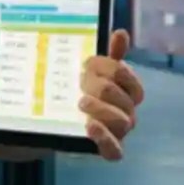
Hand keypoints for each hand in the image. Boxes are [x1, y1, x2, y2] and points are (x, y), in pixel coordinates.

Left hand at [80, 29, 144, 160]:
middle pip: (125, 99)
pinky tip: (89, 126)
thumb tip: (121, 33)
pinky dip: (104, 138)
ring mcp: (119, 131)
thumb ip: (108, 55)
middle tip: (81, 83)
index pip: (129, 78)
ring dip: (102, 110)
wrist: (54, 120)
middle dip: (103, 89)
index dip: (112, 70)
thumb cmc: (82, 90)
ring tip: (81, 102)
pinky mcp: (107, 149)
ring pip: (122, 122)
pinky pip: (115, 151)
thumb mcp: (91, 71)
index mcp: (127, 90)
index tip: (90, 64)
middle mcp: (128, 111)